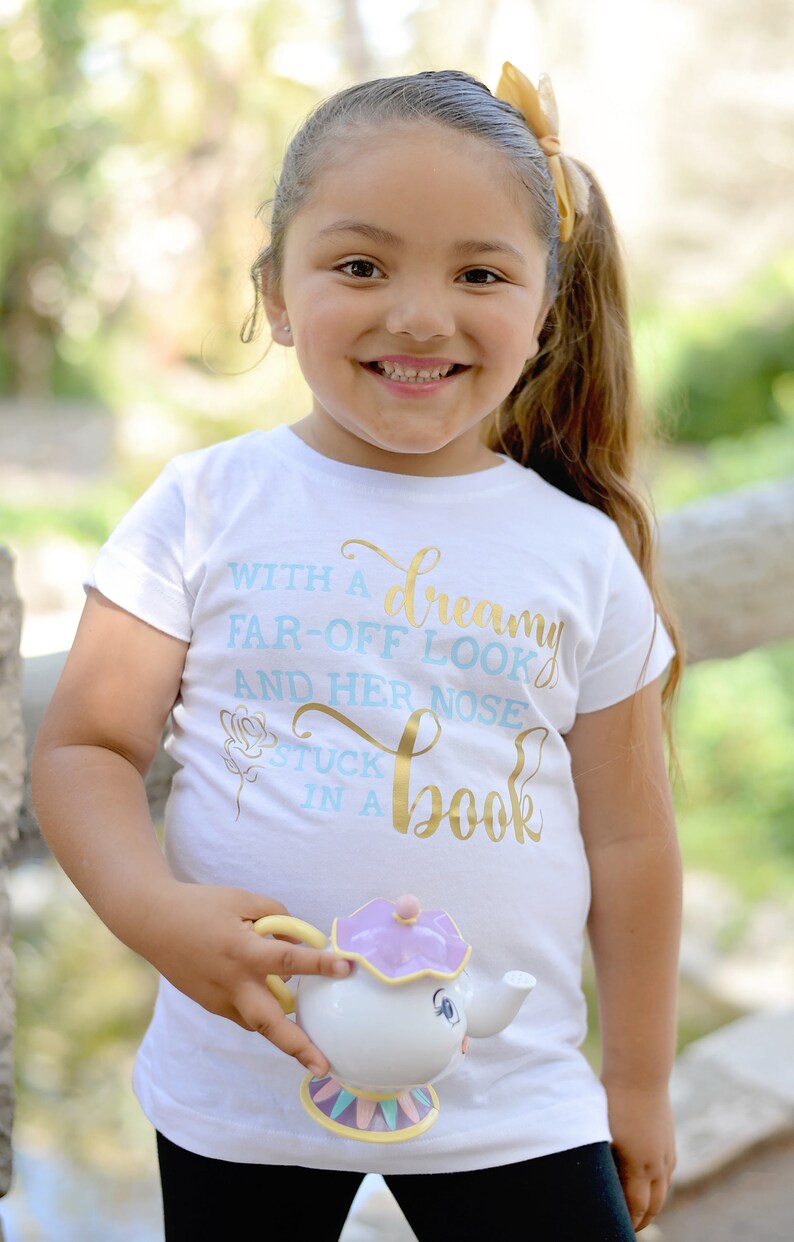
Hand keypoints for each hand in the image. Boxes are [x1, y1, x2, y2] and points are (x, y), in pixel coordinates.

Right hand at [132, 880, 350, 1076]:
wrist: (152, 922)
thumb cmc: (201, 906)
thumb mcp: (244, 901)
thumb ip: (278, 919)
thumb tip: (301, 943)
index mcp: (242, 951)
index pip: (288, 959)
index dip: (319, 964)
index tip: (346, 968)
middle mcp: (232, 982)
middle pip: (269, 1023)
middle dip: (298, 1047)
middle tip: (324, 1067)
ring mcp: (219, 999)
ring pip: (258, 1023)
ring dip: (282, 1031)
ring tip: (309, 1044)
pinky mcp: (211, 1005)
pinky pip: (244, 1014)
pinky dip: (261, 1009)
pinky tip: (270, 999)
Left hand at [604, 1081, 675, 1232]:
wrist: (640, 1073)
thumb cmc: (613, 1100)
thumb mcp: (602, 1132)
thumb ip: (603, 1160)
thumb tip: (596, 1180)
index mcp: (638, 1165)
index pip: (636, 1207)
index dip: (628, 1222)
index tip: (615, 1229)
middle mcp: (657, 1164)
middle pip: (653, 1205)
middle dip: (641, 1221)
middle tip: (626, 1229)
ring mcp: (666, 1154)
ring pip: (662, 1191)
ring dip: (651, 1205)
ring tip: (637, 1214)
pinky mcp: (670, 1143)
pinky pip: (667, 1174)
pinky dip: (658, 1187)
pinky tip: (649, 1186)